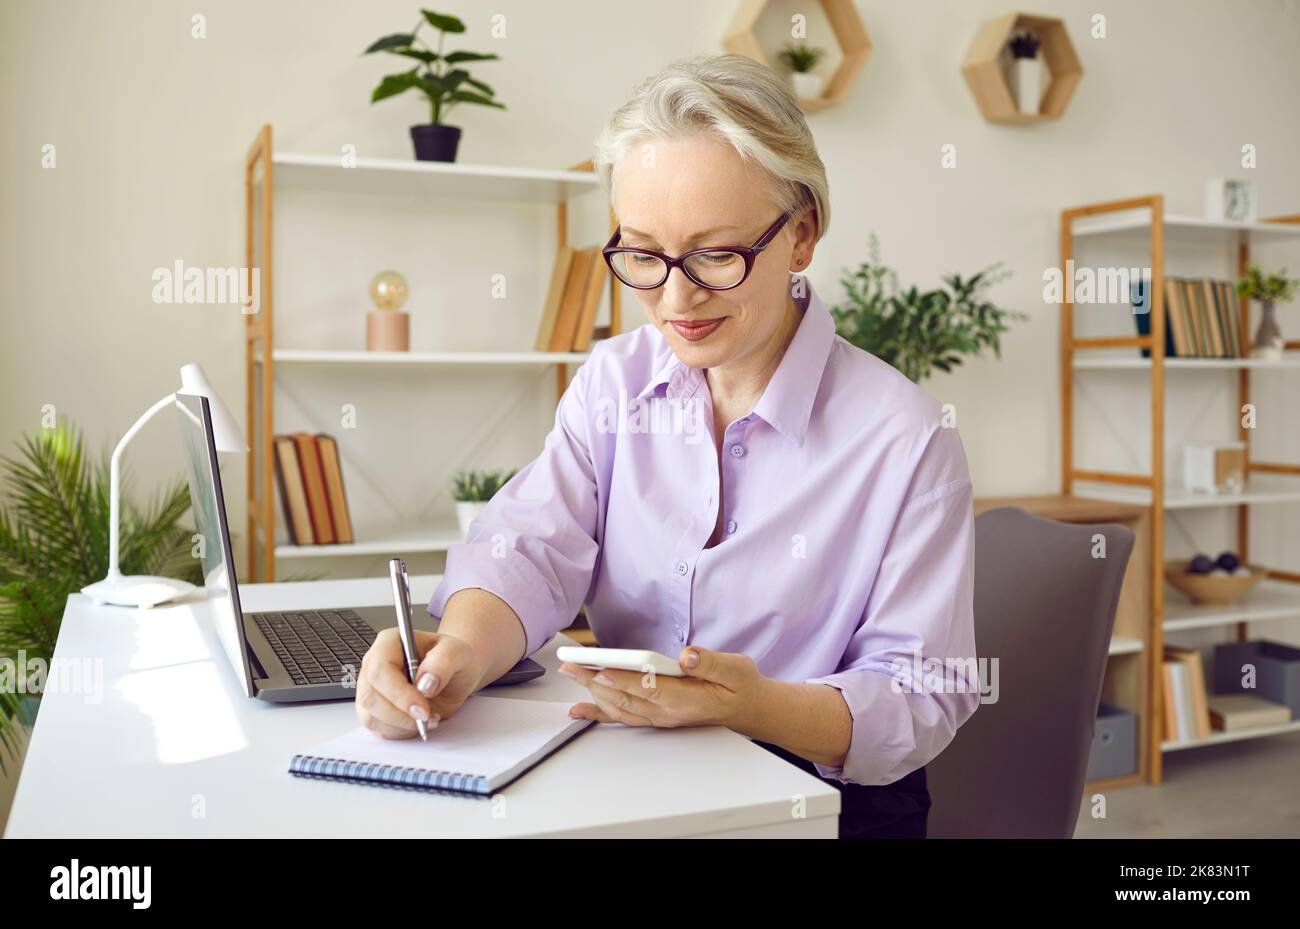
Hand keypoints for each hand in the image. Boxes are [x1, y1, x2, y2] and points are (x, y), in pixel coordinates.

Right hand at [355, 628, 485, 738]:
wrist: (453, 676)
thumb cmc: (452, 660)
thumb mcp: (458, 653)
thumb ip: (444, 662)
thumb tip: (425, 683)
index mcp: (389, 643)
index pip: (381, 670)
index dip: (399, 693)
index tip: (422, 709)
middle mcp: (373, 665)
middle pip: (370, 696)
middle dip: (399, 714)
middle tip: (427, 717)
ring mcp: (371, 688)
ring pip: (370, 716)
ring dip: (401, 725)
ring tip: (427, 718)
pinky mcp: (373, 710)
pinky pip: (377, 729)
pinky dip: (400, 732)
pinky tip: (418, 723)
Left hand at [559, 646, 765, 729]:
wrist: (746, 708)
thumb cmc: (739, 686)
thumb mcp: (736, 668)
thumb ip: (711, 662)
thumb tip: (688, 655)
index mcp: (687, 698)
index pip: (649, 688)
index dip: (624, 679)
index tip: (602, 669)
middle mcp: (668, 712)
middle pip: (626, 697)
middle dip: (595, 681)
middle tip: (572, 666)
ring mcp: (659, 717)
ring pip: (619, 707)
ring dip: (592, 692)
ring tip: (571, 674)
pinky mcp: (654, 716)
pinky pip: (622, 716)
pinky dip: (598, 713)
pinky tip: (579, 709)